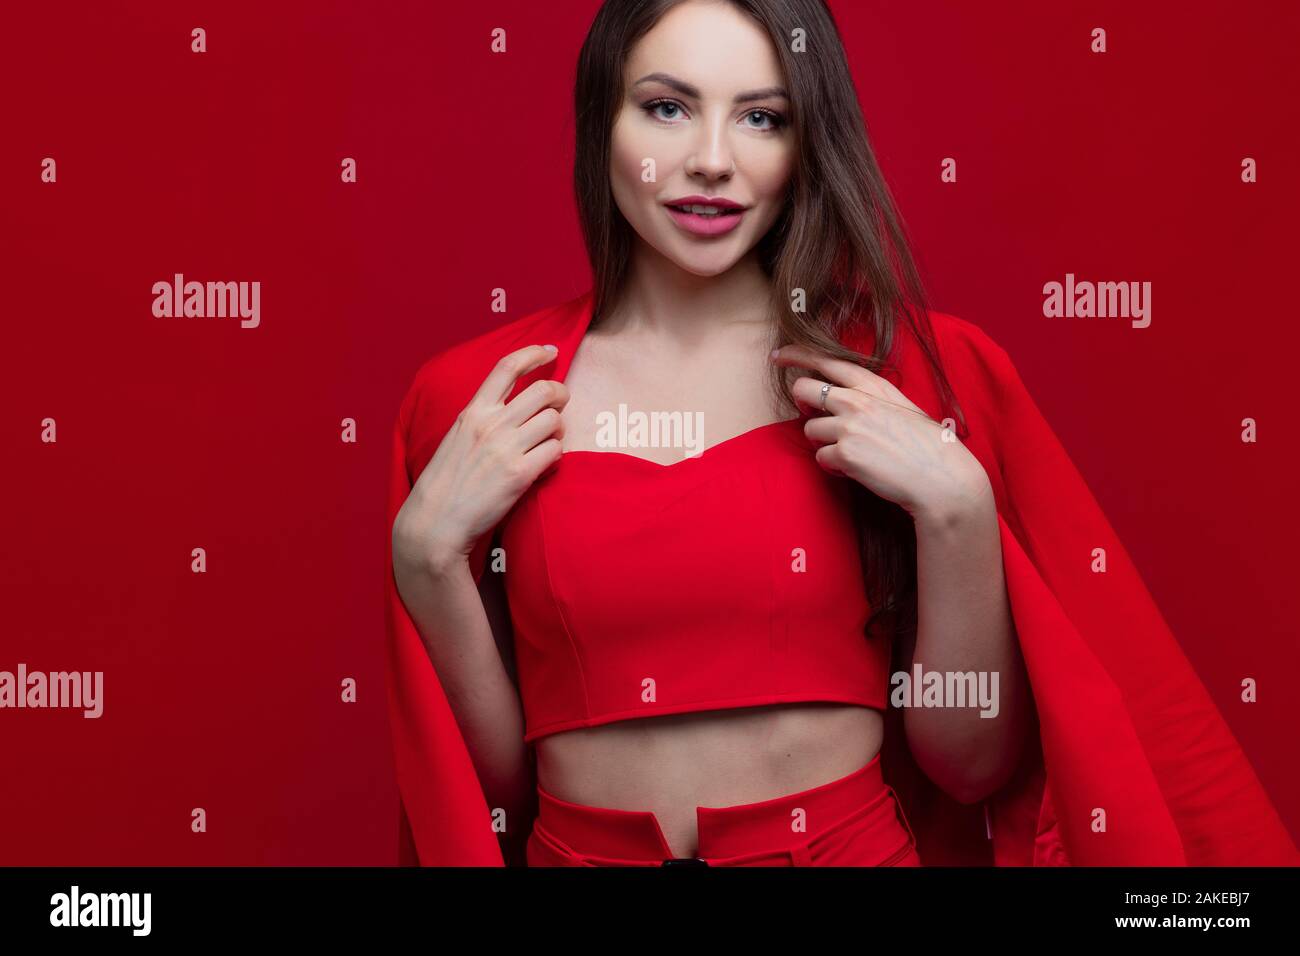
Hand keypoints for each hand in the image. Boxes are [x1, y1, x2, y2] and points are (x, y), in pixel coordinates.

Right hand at [393, 344, 568, 576]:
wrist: (435, 522)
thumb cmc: (445, 483)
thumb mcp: (457, 437)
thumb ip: (484, 418)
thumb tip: (515, 407)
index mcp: (473, 411)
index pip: (507, 367)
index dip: (534, 353)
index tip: (551, 350)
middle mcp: (491, 424)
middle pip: (544, 391)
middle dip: (561, 394)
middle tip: (561, 403)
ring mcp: (506, 447)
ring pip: (554, 420)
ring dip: (558, 430)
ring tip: (547, 442)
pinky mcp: (520, 473)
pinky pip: (556, 451)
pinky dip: (555, 456)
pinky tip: (544, 464)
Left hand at [769, 344, 990, 524]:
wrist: (943, 477)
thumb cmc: (928, 446)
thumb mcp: (902, 408)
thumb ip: (871, 400)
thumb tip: (840, 401)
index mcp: (874, 386)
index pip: (828, 361)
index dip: (798, 355)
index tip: (779, 356)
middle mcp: (858, 401)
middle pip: (803, 390)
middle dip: (801, 403)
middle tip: (812, 416)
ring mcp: (850, 426)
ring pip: (809, 429)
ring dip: (822, 443)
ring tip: (849, 453)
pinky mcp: (845, 454)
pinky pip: (820, 458)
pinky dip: (832, 466)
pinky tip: (854, 470)